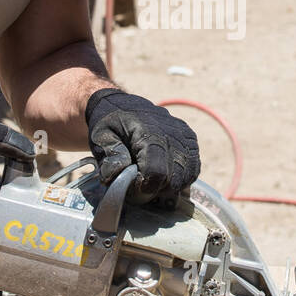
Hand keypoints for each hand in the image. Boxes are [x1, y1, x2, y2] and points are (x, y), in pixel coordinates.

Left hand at [85, 88, 199, 203]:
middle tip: (140, 184)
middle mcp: (172, 133)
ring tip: (152, 179)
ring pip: (187, 176)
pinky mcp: (191, 140)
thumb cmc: (111, 124)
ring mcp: (185, 136)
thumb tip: (115, 176)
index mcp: (149, 132)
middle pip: (174, 178)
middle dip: (156, 189)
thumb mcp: (101, 137)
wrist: (124, 106)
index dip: (144, 188)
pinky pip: (193, 169)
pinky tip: (166, 174)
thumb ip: (110, 157)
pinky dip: (181, 178)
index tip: (132, 188)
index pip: (157, 172)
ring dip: (170, 185)